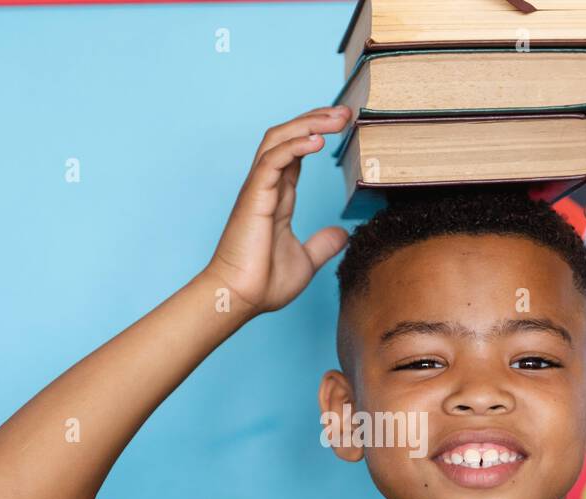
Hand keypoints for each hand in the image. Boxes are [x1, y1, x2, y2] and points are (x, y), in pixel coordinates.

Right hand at [202, 105, 352, 318]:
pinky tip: (317, 141)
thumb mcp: (306, 260)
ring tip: (336, 118)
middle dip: (315, 119)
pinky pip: (272, 161)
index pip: (295, 152)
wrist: (241, 298)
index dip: (316, 134)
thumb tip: (343, 234)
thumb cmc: (263, 282)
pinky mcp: (254, 197)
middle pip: (287, 137)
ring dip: (308, 124)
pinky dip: (294, 146)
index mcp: (278, 197)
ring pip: (278, 140)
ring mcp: (258, 189)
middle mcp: (266, 187)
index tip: (343, 125)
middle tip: (345, 113)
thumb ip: (323, 244)